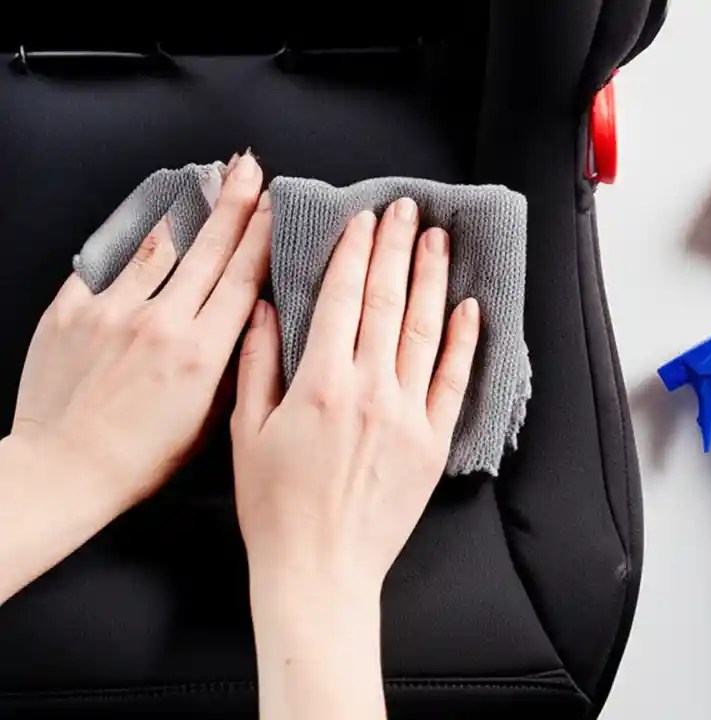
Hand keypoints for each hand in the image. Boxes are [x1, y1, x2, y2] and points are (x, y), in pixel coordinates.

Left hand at [0, 153, 267, 602]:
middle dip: (235, 203)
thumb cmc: (137, 459)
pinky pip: (108, 264)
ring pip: (160, 246)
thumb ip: (231, 367)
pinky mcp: (71, 311)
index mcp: (202, 353)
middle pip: (209, 249)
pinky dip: (134, 239)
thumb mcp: (207, 421)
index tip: (277, 207)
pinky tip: (151, 221)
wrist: (61, 470)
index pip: (243, 278)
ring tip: (206, 178)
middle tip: (250, 167)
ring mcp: (113, 312)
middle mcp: (161, 323)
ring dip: (189, 210)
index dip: (263, 236)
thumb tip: (250, 322)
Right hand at [231, 198, 478, 719]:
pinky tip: (470, 308)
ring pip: (426, 331)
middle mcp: (371, 389)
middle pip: (389, 303)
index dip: (356, 253)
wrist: (319, 570)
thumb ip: (260, 362)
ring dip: (434, 280)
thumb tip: (269, 307)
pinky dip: (463, 342)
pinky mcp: (434, 441)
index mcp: (320, 382)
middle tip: (409, 209)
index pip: (344, 299)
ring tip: (439, 240)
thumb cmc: (274, 507)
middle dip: (398, 249)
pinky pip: (455, 381)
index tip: (365, 220)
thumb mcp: (247, 430)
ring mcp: (408, 414)